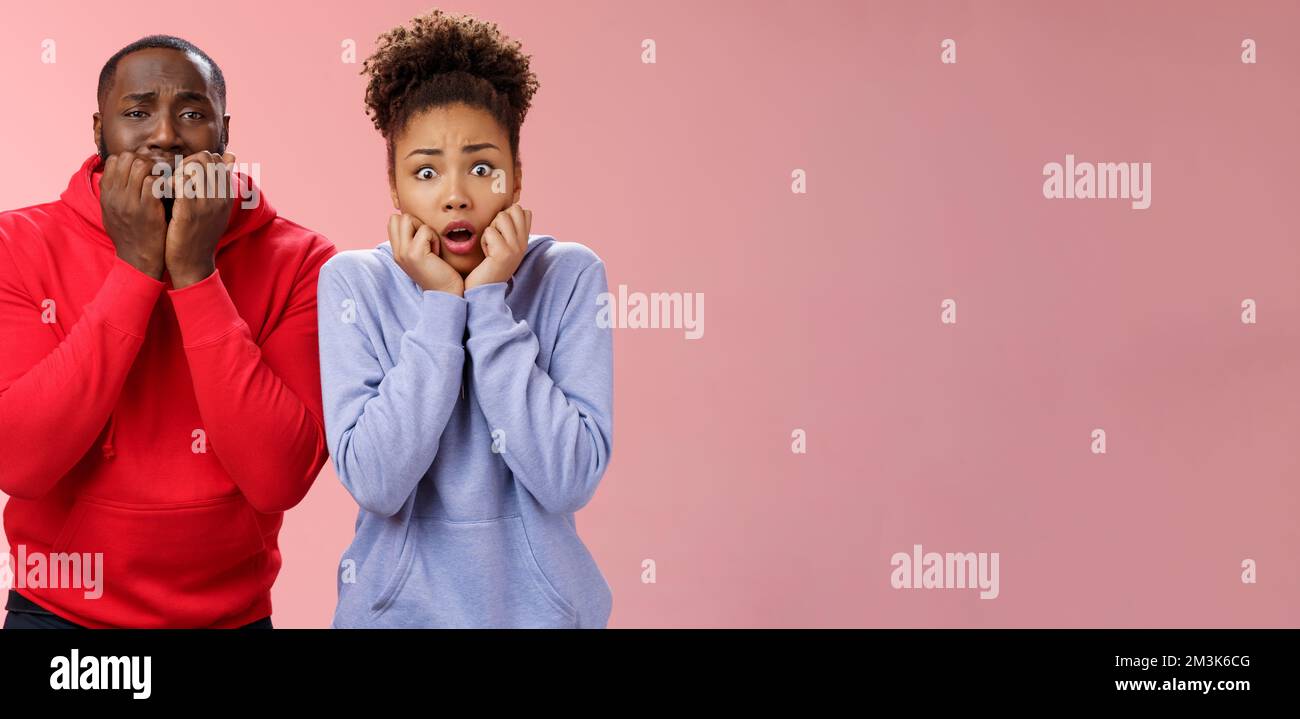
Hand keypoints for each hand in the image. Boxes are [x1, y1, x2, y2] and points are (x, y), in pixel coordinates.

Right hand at [99, 152, 166, 279]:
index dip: (132, 160)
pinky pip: (154, 182)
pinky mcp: (147, 210)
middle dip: (146, 160)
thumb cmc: (130, 236)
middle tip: (159, 172)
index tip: (145, 169)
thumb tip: (113, 175)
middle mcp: (115, 196)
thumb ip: (112, 194)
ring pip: (141, 166)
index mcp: (107, 195)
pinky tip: (170, 190)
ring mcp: (130, 202)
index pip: (115, 160)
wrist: (138, 261)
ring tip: (165, 180)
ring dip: (157, 169)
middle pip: (128, 158)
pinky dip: (164, 181)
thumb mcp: (112, 214)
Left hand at [166, 151, 234, 287]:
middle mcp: (221, 197)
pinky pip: (181, 182)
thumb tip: (229, 156)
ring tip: (169, 186)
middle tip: (174, 178)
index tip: (185, 173)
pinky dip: (170, 182)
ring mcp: (207, 204)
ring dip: (177, 171)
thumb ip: (220, 183)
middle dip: (186, 162)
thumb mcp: (216, 209)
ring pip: (194, 167)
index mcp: (228, 196)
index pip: (217, 160)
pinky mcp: (189, 211)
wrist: (192, 264)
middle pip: (206, 159)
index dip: (198, 161)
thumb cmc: (199, 234)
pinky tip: (163, 193)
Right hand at [389, 213, 463, 295]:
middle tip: (427, 242)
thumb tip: (415, 219)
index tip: (422, 239)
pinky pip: (425, 230)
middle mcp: (396, 252)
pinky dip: (434, 239)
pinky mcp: (414, 254)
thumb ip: (414, 239)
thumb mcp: (422, 254)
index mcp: (397, 251)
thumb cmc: (440, 272)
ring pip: (408, 219)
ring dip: (425, 229)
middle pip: (399, 217)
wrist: (447, 293)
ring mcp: (403, 253)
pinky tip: (437, 254)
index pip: (393, 221)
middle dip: (417, 223)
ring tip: (431, 247)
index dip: (411, 223)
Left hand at [464, 203, 531, 292]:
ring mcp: (516, 249)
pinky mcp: (504, 253)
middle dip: (499, 219)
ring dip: (490, 229)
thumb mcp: (503, 247)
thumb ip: (509, 230)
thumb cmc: (487, 267)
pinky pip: (490, 231)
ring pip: (502, 216)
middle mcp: (523, 244)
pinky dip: (483, 240)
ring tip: (490, 247)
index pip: (525, 212)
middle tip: (494, 239)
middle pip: (514, 209)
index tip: (501, 235)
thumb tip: (513, 210)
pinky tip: (486, 255)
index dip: (508, 217)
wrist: (483, 292)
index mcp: (524, 241)